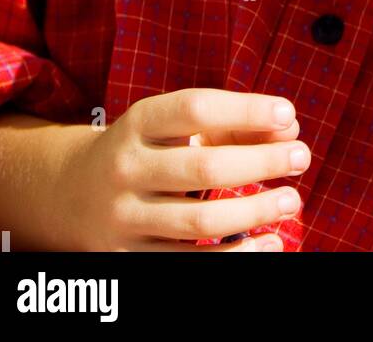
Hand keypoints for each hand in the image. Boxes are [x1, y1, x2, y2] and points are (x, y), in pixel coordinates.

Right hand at [65, 88, 310, 250]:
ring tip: (292, 200)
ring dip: (255, 211)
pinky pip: (188, 263)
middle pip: (203, 167)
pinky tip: (270, 243)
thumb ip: (226, 123)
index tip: (288, 112)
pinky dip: (235, 256)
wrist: (69, 193)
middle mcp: (127, 167)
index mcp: (138, 122)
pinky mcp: (127, 256)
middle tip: (302, 157)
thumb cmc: (144, 149)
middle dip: (261, 162)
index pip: (195, 109)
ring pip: (199, 220)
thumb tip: (288, 126)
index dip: (245, 109)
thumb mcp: (168, 124)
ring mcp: (125, 216)